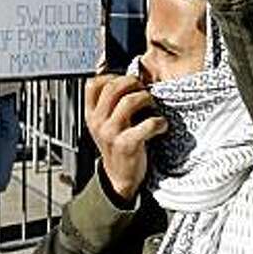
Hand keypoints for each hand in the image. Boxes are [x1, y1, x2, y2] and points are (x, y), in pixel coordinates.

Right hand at [85, 74, 167, 201]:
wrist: (120, 177)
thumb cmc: (117, 145)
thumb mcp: (105, 123)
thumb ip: (110, 103)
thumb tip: (128, 77)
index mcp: (91, 115)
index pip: (93, 84)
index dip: (113, 76)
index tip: (126, 81)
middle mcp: (97, 122)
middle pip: (113, 87)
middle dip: (133, 83)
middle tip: (144, 90)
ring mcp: (110, 133)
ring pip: (129, 101)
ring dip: (147, 99)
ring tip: (153, 106)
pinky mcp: (126, 145)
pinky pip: (147, 124)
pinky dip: (159, 122)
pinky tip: (161, 125)